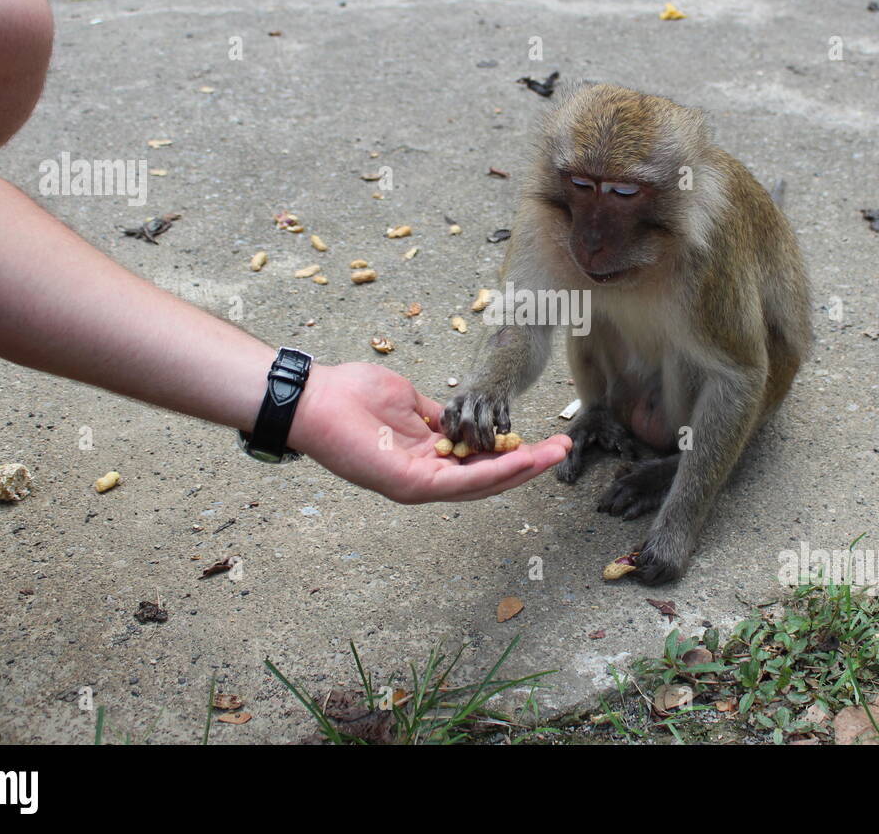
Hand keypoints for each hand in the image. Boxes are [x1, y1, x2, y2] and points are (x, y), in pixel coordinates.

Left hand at [289, 362, 569, 503]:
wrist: (316, 398)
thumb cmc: (350, 395)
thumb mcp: (407, 402)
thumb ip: (437, 416)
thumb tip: (460, 419)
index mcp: (425, 457)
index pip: (477, 461)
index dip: (511, 453)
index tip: (540, 440)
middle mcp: (425, 476)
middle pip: (487, 478)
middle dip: (528, 464)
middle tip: (562, 449)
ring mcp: (418, 484)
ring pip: (481, 484)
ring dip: (521, 470)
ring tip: (554, 455)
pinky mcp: (410, 484)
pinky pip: (462, 482)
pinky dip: (494, 473)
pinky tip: (522, 460)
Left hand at [440, 385, 511, 452]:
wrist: (500, 370)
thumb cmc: (477, 389)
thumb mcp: (461, 395)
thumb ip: (455, 412)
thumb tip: (448, 436)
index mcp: (458, 398)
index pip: (449, 414)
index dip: (450, 429)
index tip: (454, 440)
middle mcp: (471, 399)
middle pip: (467, 422)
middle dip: (470, 439)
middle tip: (474, 451)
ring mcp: (488, 401)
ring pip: (485, 425)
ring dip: (487, 439)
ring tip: (489, 448)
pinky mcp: (503, 403)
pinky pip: (503, 421)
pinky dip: (503, 431)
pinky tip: (502, 437)